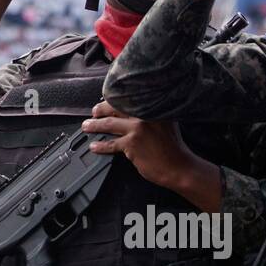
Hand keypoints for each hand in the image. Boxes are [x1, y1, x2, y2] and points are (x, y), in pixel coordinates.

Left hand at [82, 101, 219, 208]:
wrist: (179, 166)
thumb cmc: (173, 147)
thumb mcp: (165, 123)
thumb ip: (150, 115)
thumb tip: (131, 111)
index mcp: (152, 107)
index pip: (127, 99)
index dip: (113, 99)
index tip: (104, 100)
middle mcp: (144, 115)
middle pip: (114, 107)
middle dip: (100, 109)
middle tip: (93, 112)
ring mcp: (137, 129)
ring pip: (109, 124)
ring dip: (94, 125)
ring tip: (86, 127)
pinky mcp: (131, 144)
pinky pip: (111, 144)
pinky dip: (100, 146)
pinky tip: (94, 146)